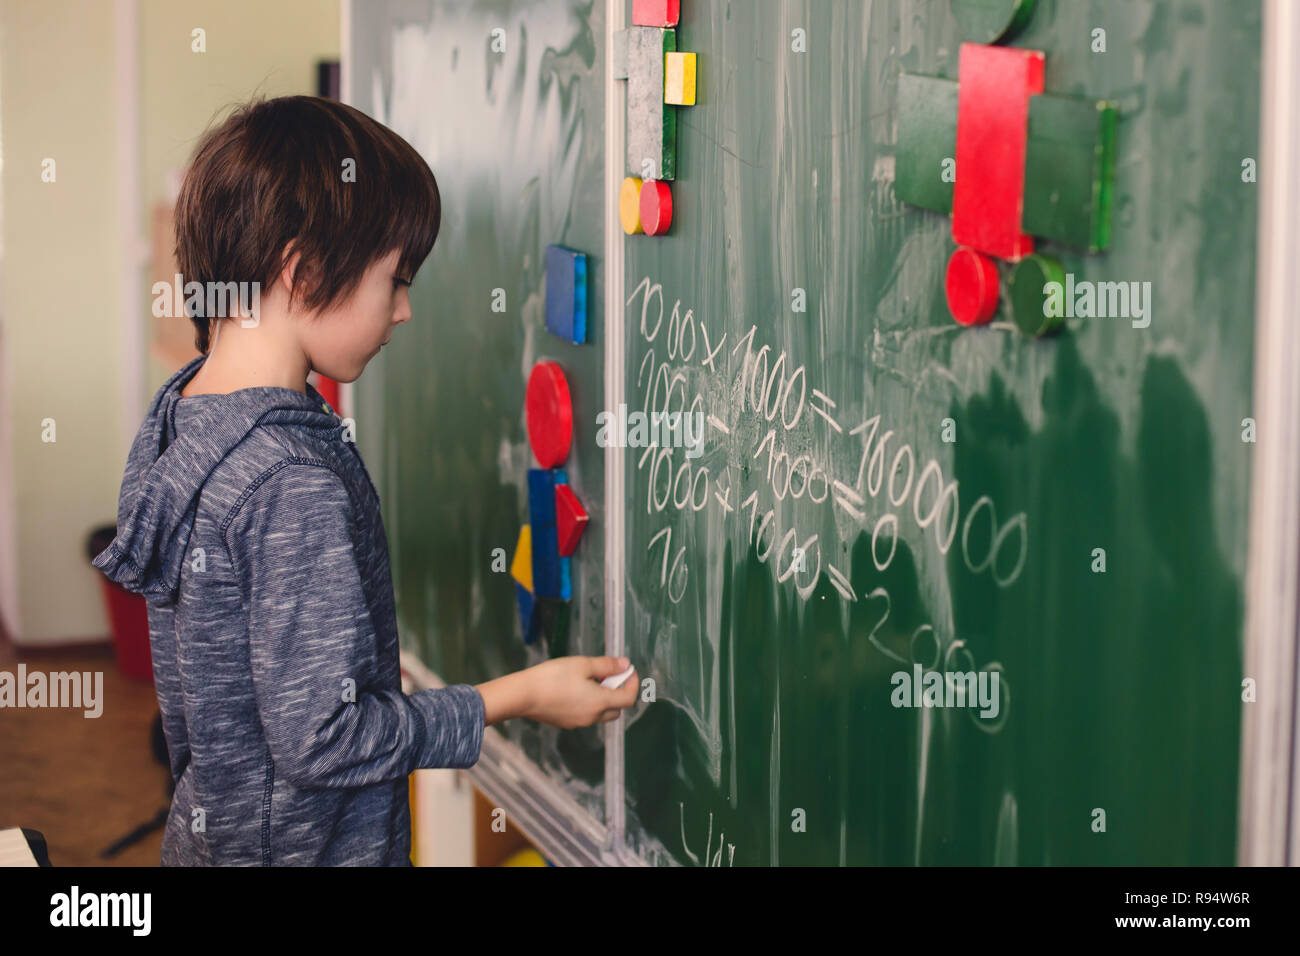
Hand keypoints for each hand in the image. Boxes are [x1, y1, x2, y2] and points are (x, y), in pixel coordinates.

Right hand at [521, 656, 638, 729]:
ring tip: (590, 680)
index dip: (633, 684)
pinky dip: (589, 704)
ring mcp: (579, 723)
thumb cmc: (553, 677)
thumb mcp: (582, 664)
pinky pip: (586, 715)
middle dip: (618, 692)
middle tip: (608, 674)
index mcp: (600, 702)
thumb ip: (607, 665)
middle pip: (617, 709)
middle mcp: (592, 717)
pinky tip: (575, 690)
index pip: (629, 699)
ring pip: (601, 714)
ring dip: (603, 699)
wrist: (523, 696)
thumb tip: (625, 665)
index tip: (628, 671)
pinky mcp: (566, 723)